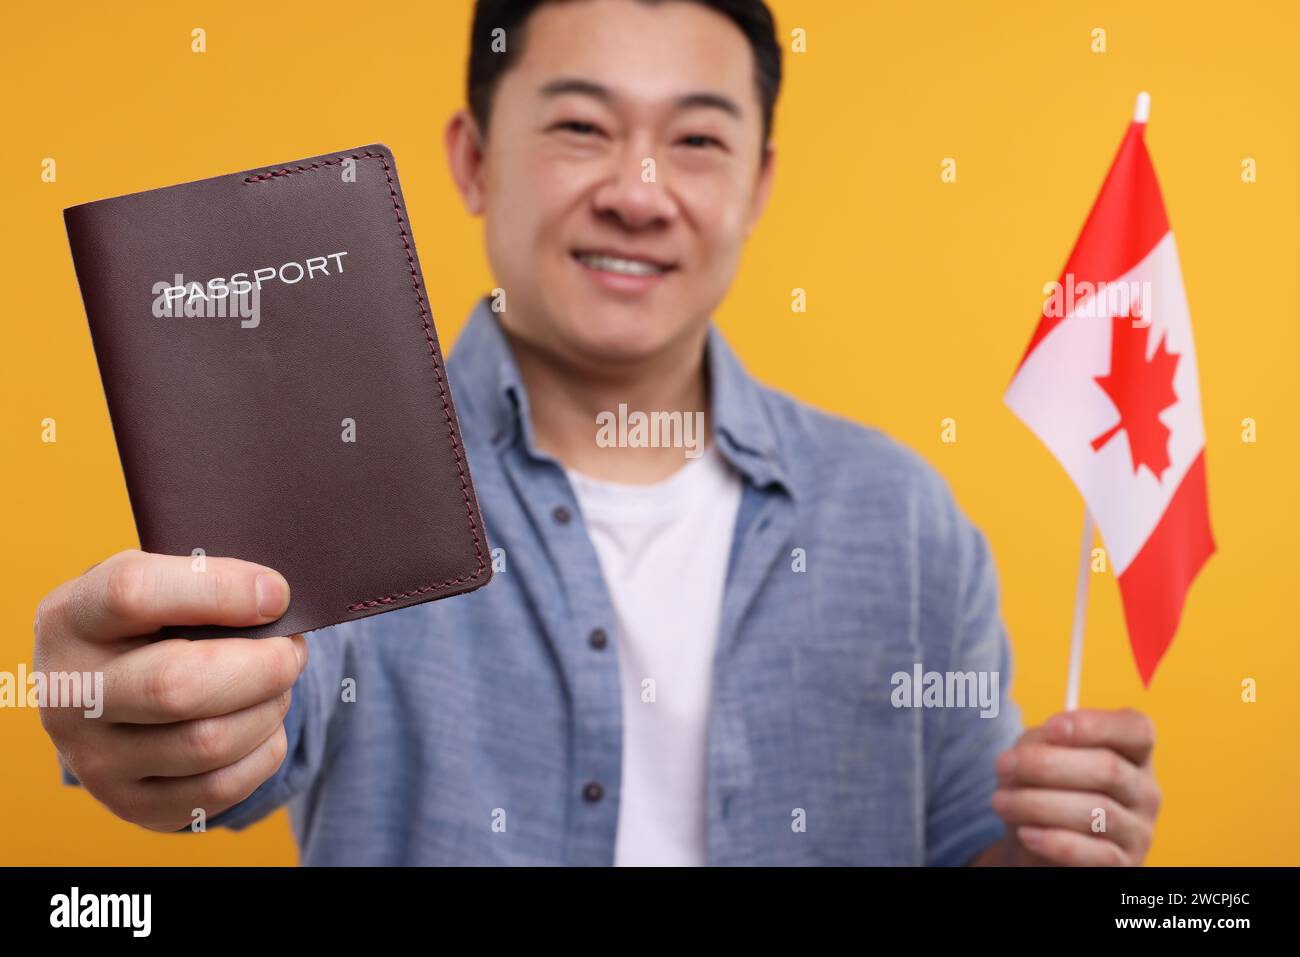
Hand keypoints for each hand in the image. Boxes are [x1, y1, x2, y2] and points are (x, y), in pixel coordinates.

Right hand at [34, 549, 305, 830]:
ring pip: (209, 743)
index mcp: (70, 618)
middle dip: (262, 666)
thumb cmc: (152, 621)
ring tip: (277, 684)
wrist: (110, 690)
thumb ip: (209, 579)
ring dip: (269, 709)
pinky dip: (264, 751)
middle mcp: (70, 694)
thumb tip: (275, 601)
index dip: (221, 590)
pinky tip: (262, 724)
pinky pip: (222, 788)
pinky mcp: (130, 804)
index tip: (277, 595)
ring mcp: (93, 760)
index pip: (133, 594)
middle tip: (290, 650)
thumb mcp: (160, 580)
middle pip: (176, 687)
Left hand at [986, 708, 1161, 864]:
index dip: (1095, 725)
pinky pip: (1095, 854)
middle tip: (1003, 764)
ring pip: (1097, 812)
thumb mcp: (1040, 751)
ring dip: (1038, 804)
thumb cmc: (1044, 785)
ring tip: (1001, 801)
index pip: (1135, 729)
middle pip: (1109, 770)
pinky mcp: (1123, 864)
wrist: (1040, 842)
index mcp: (1132, 752)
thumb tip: (1049, 742)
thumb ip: (1046, 741)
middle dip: (1047, 765)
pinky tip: (1025, 834)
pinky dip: (1055, 841)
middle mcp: (1144, 790)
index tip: (1051, 727)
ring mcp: (1138, 830)